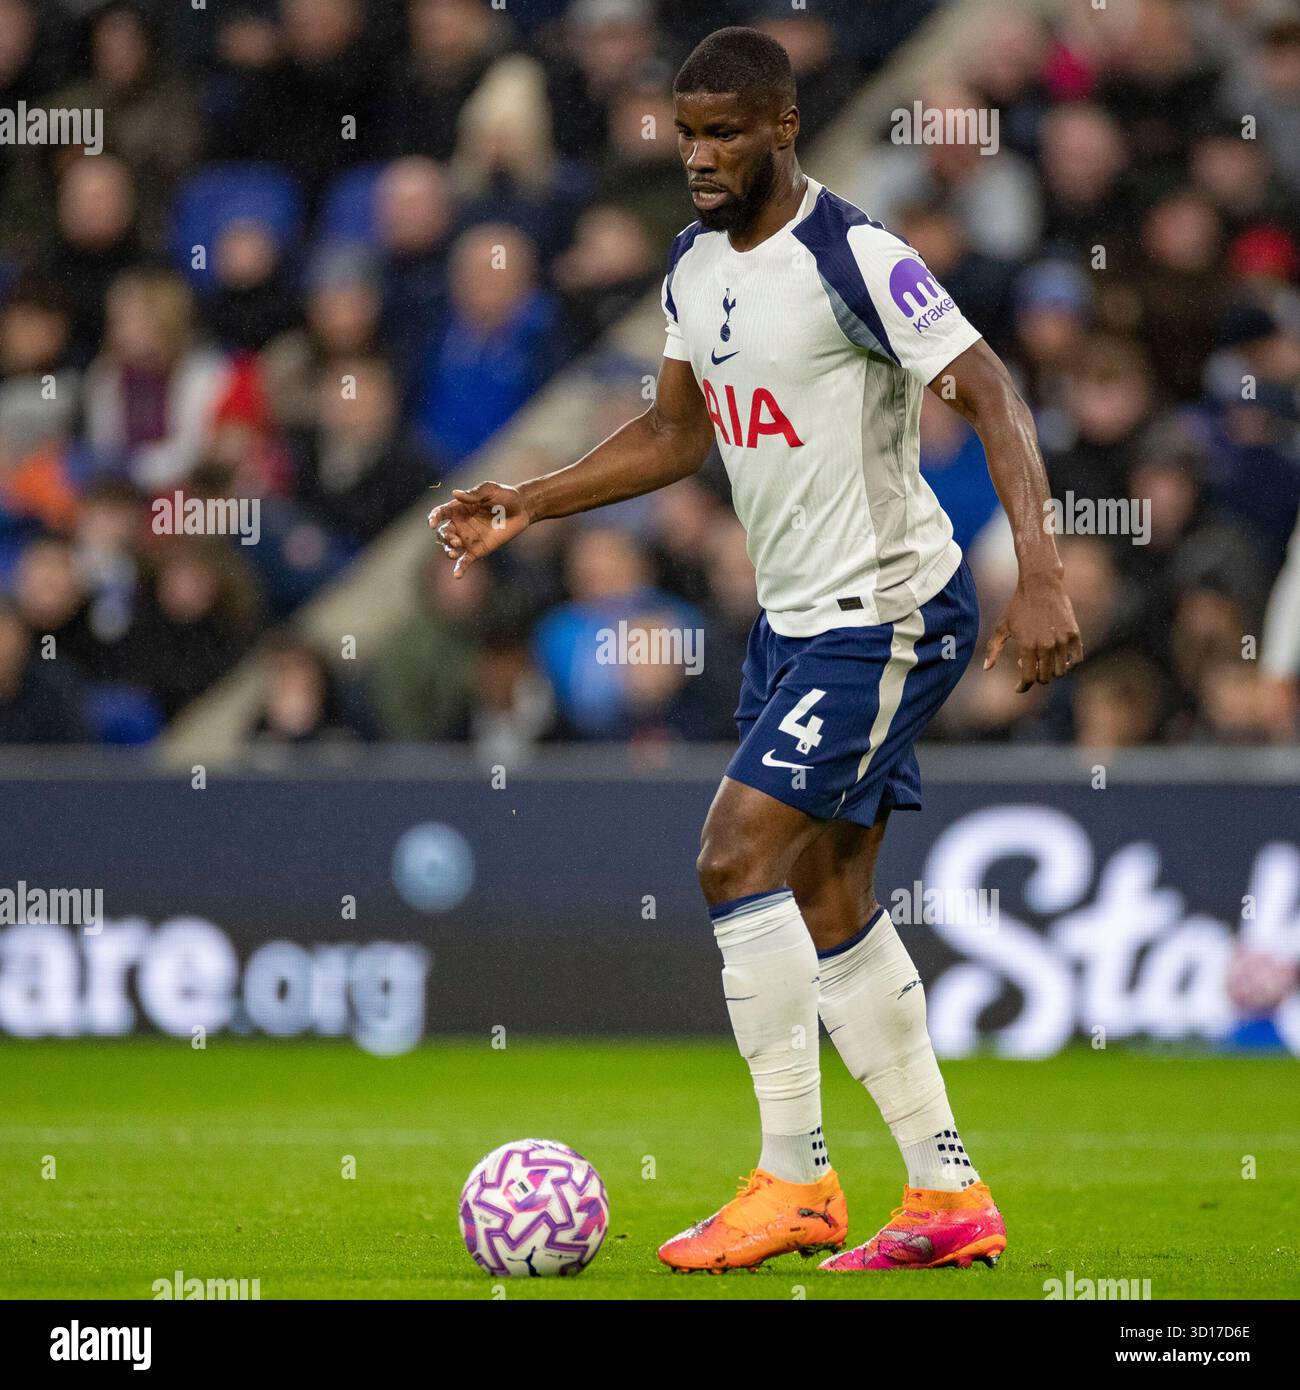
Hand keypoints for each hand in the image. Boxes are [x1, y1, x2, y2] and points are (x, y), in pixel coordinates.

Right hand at [427, 481, 529, 576]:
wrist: (521, 510)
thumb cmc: (505, 496)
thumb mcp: (490, 490)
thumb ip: (474, 493)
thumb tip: (454, 493)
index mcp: (458, 508)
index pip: (440, 513)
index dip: (433, 517)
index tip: (432, 523)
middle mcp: (459, 524)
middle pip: (443, 532)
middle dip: (444, 537)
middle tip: (455, 541)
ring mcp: (467, 539)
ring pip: (450, 547)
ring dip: (448, 551)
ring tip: (454, 553)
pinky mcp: (477, 551)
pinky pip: (465, 561)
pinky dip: (460, 568)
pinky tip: (457, 575)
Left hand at [983, 570, 1082, 692]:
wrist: (1041, 585)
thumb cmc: (1018, 606)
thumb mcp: (1002, 627)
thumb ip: (993, 649)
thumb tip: (986, 669)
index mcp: (1027, 646)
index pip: (1028, 678)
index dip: (1022, 687)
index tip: (1019, 687)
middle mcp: (1046, 646)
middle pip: (1045, 678)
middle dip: (1036, 677)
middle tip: (1029, 667)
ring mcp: (1062, 641)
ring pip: (1060, 672)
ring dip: (1051, 671)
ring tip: (1042, 660)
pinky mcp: (1075, 634)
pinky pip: (1076, 660)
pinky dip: (1068, 665)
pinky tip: (1059, 660)